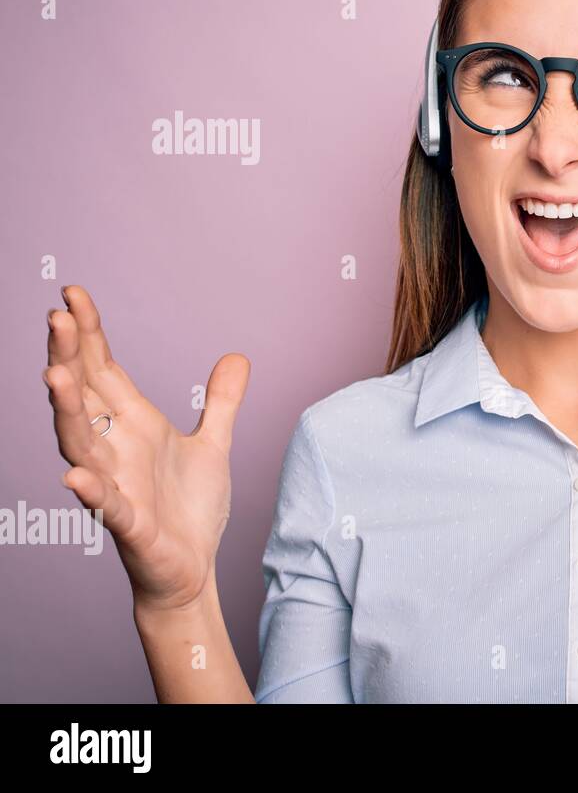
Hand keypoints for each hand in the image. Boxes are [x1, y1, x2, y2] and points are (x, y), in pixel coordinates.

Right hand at [44, 285, 249, 613]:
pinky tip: (76, 475)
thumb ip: (220, 402)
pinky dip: (91, 491)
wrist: (192, 568)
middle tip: (57, 316)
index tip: (72, 294)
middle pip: (83, 396)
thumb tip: (237, 357)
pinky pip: (105, 506)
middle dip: (69, 357)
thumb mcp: (213, 444)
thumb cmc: (190, 508)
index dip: (89, 334)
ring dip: (67, 412)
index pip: (103, 370)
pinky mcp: (129, 524)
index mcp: (133, 426)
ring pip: (80, 444)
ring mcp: (116, 486)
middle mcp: (114, 450)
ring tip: (54, 375)